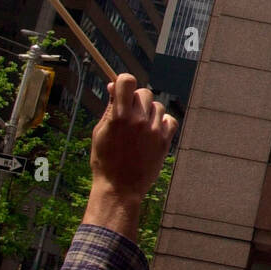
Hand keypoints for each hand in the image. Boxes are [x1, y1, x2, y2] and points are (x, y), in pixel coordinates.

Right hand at [90, 74, 177, 201]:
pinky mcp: (165, 141)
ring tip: (139, 129)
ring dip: (149, 113)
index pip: (127, 81)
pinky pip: (170, 120)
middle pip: (144, 92)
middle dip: (136, 99)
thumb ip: (109, 107)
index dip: (123, 82)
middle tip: (129, 114)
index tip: (121, 89)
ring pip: (157, 106)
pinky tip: (153, 132)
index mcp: (118, 116)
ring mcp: (154, 130)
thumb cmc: (105, 160)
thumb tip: (114, 86)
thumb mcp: (100, 131)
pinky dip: (163, 123)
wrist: (120, 188)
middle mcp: (138, 120)